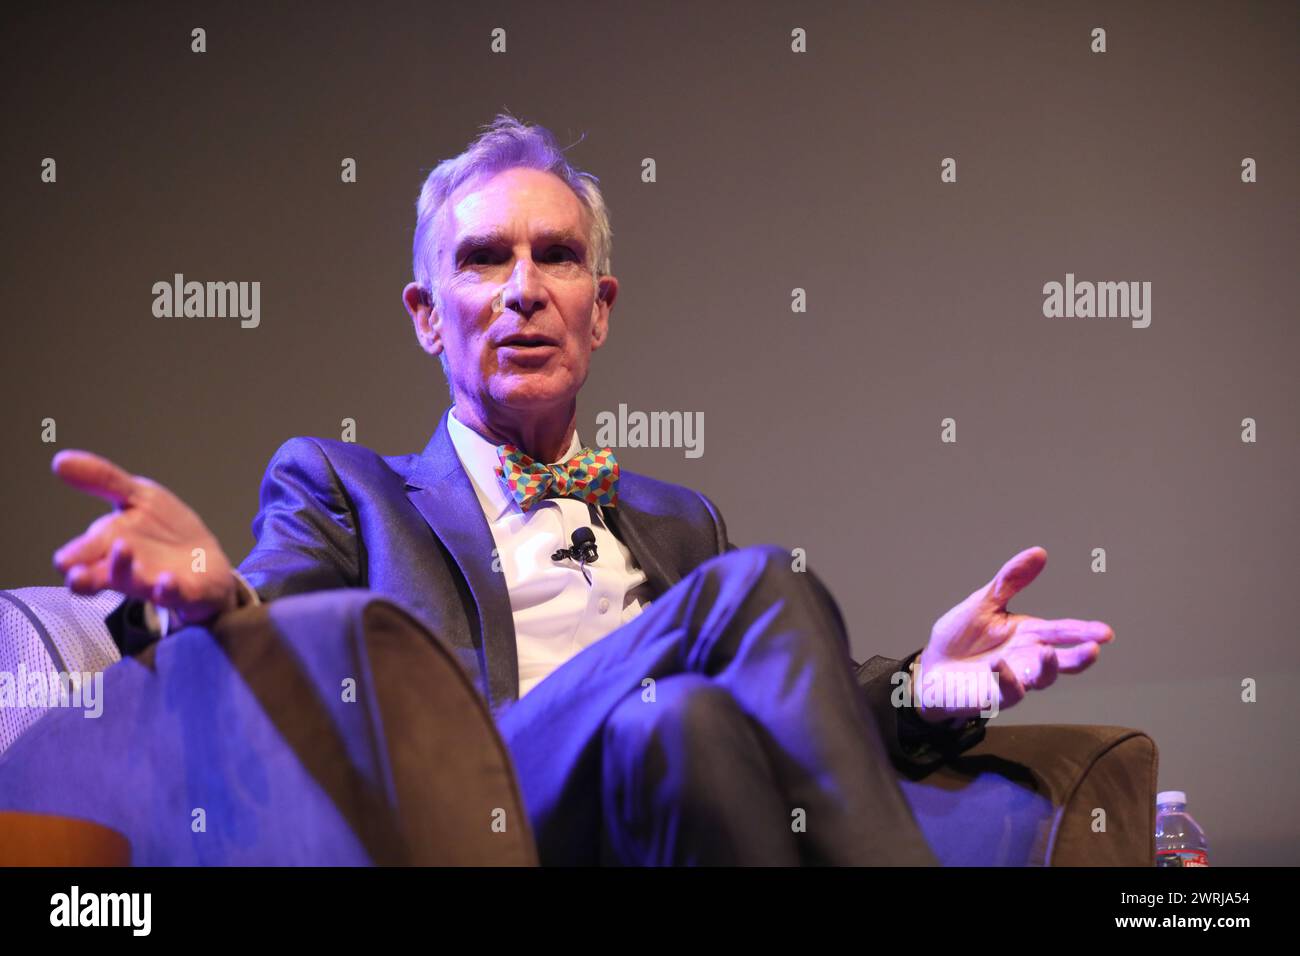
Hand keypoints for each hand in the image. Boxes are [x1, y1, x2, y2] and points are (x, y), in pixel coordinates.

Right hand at [51, 450, 237, 626]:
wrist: (208, 563)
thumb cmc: (164, 533)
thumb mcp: (138, 498)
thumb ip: (104, 480)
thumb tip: (60, 460)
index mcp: (105, 548)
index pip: (77, 558)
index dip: (71, 559)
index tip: (66, 559)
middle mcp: (122, 571)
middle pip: (93, 579)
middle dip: (84, 576)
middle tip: (77, 570)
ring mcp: (151, 582)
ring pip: (128, 583)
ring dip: (121, 568)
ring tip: (121, 548)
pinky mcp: (181, 591)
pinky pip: (170, 594)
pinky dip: (167, 588)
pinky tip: (168, 579)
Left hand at [914, 546, 1113, 723]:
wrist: (930, 668)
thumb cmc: (960, 637)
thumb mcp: (984, 602)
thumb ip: (1011, 581)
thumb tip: (1039, 552)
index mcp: (1028, 634)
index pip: (1062, 632)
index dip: (1084, 631)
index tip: (1106, 632)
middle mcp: (1027, 658)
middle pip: (1062, 660)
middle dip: (1079, 656)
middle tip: (1093, 649)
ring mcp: (1013, 678)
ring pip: (1041, 679)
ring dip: (1047, 667)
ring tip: (1048, 653)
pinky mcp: (994, 695)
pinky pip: (1009, 691)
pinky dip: (1009, 679)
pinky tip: (1001, 665)